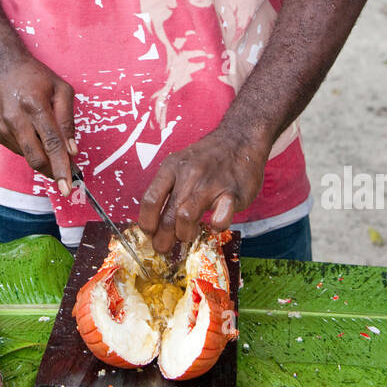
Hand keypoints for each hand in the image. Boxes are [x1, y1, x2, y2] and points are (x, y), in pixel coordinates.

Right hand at [0, 50, 76, 193]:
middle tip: (66, 180)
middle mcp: (16, 120)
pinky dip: (30, 147)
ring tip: (46, 135)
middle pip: (36, 158)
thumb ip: (68, 120)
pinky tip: (31, 130)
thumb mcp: (61, 89)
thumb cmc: (35, 75)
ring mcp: (3, 128)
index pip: (51, 144)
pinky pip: (18, 149)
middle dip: (52, 173)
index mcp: (35, 106)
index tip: (68, 187)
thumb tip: (72, 150)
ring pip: (28, 156)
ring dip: (42, 155)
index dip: (62, 167)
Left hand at [138, 126, 269, 252]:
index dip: (147, 222)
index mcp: (171, 167)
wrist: (240, 138)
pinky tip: (214, 226)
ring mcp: (211, 184)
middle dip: (162, 238)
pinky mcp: (232, 193)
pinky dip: (215, 227)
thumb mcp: (181, 164)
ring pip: (186, 217)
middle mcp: (188, 175)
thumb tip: (155, 221)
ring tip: (186, 237)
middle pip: (167, 214)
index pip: (150, 200)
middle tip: (163, 248)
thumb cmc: (208, 158)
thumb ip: (170, 188)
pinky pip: (220, 217)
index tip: (149, 233)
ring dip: (184, 234)